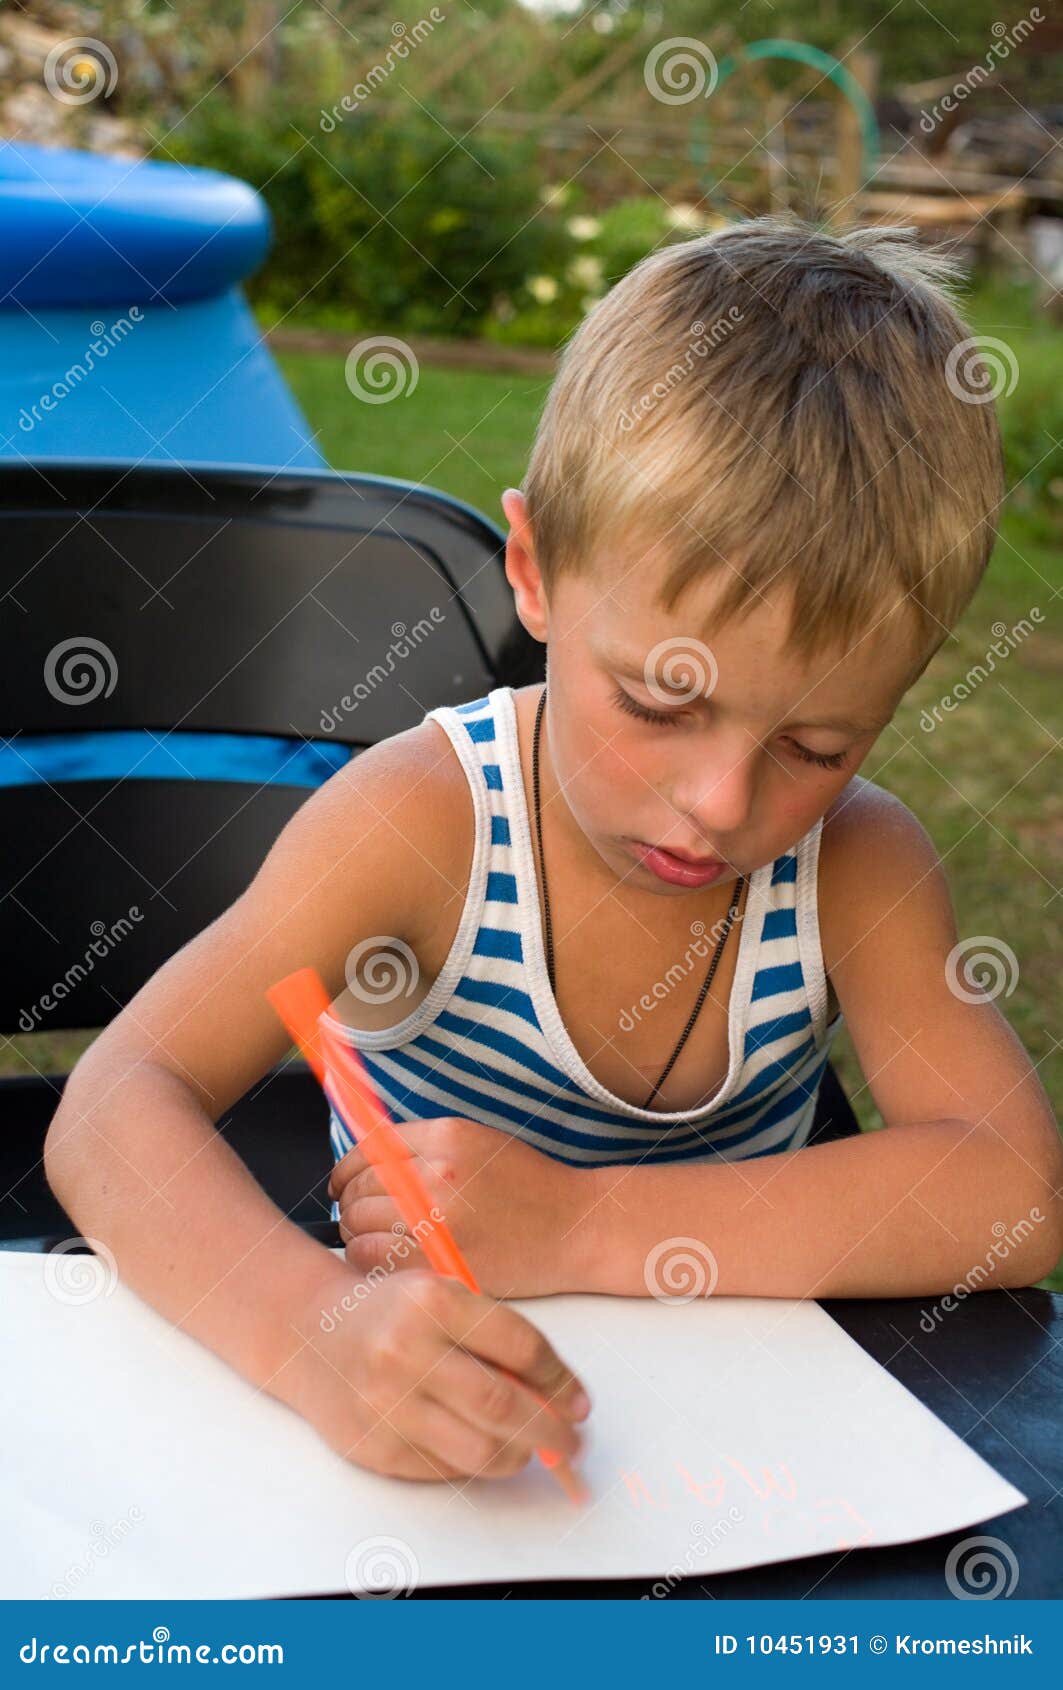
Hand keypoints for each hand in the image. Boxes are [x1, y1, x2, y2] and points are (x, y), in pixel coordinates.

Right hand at [278, 1265, 590, 1481]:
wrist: (310, 1334)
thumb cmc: (391, 1312)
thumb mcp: (441, 1296)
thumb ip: (493, 1336)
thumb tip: (559, 1397)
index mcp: (432, 1300)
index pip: (520, 1345)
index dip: (560, 1380)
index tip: (579, 1402)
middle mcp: (406, 1350)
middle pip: (503, 1405)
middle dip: (552, 1431)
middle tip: (574, 1443)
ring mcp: (386, 1403)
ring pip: (479, 1450)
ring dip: (518, 1456)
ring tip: (531, 1450)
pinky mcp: (373, 1446)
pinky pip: (444, 1471)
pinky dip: (474, 1467)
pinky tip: (482, 1451)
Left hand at [328, 1115, 597, 1295]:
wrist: (575, 1226)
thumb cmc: (530, 1186)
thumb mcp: (478, 1143)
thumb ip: (424, 1146)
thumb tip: (367, 1158)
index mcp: (447, 1137)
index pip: (368, 1148)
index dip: (346, 1169)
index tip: (341, 1183)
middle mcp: (439, 1174)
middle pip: (359, 1186)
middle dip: (349, 1202)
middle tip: (353, 1215)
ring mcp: (438, 1221)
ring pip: (359, 1222)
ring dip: (354, 1231)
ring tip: (367, 1238)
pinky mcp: (440, 1261)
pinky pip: (373, 1258)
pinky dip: (364, 1259)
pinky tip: (380, 1259)